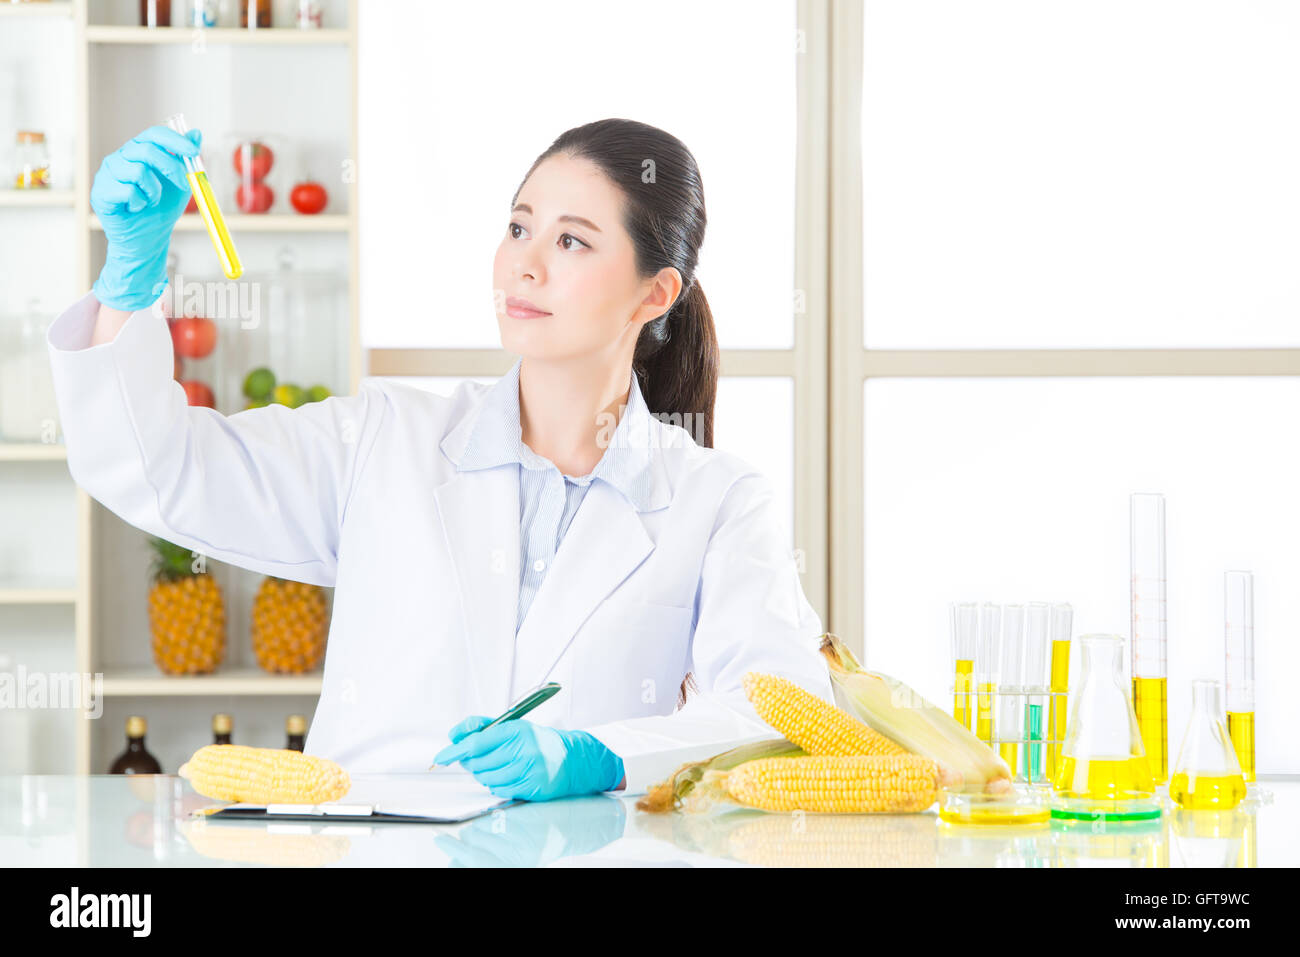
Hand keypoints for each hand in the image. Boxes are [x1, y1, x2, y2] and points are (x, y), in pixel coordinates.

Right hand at [90, 124, 200, 310]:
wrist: (147, 240)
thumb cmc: (161, 210)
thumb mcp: (180, 184)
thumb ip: (186, 160)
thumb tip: (197, 134)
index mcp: (138, 151)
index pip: (153, 134)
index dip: (174, 141)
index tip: (194, 152)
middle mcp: (120, 158)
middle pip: (146, 150)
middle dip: (172, 168)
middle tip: (185, 184)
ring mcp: (107, 174)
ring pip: (138, 171)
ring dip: (154, 191)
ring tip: (150, 202)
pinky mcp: (100, 192)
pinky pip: (127, 191)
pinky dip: (139, 203)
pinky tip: (134, 209)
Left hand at [432, 717, 624, 801]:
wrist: (572, 759)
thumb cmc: (539, 742)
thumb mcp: (514, 726)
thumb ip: (483, 727)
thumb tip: (455, 734)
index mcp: (517, 730)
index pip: (477, 742)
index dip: (455, 750)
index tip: (441, 756)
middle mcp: (523, 749)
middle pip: (478, 763)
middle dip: (472, 763)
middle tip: (479, 758)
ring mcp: (528, 770)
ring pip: (486, 778)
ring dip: (485, 774)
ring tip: (498, 766)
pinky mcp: (531, 787)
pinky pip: (499, 790)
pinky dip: (497, 784)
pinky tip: (508, 776)